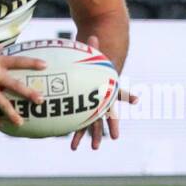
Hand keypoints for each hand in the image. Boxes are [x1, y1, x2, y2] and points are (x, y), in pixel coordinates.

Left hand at [70, 35, 136, 150]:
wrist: (95, 69)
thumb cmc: (97, 64)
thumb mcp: (96, 58)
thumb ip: (94, 50)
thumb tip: (92, 36)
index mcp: (105, 95)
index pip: (113, 109)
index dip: (116, 121)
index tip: (118, 134)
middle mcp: (99, 104)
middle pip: (99, 122)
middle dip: (98, 134)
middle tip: (96, 147)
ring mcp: (90, 107)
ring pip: (87, 125)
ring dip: (82, 137)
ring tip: (74, 148)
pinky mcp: (81, 106)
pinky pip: (75, 121)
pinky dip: (71, 130)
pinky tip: (67, 141)